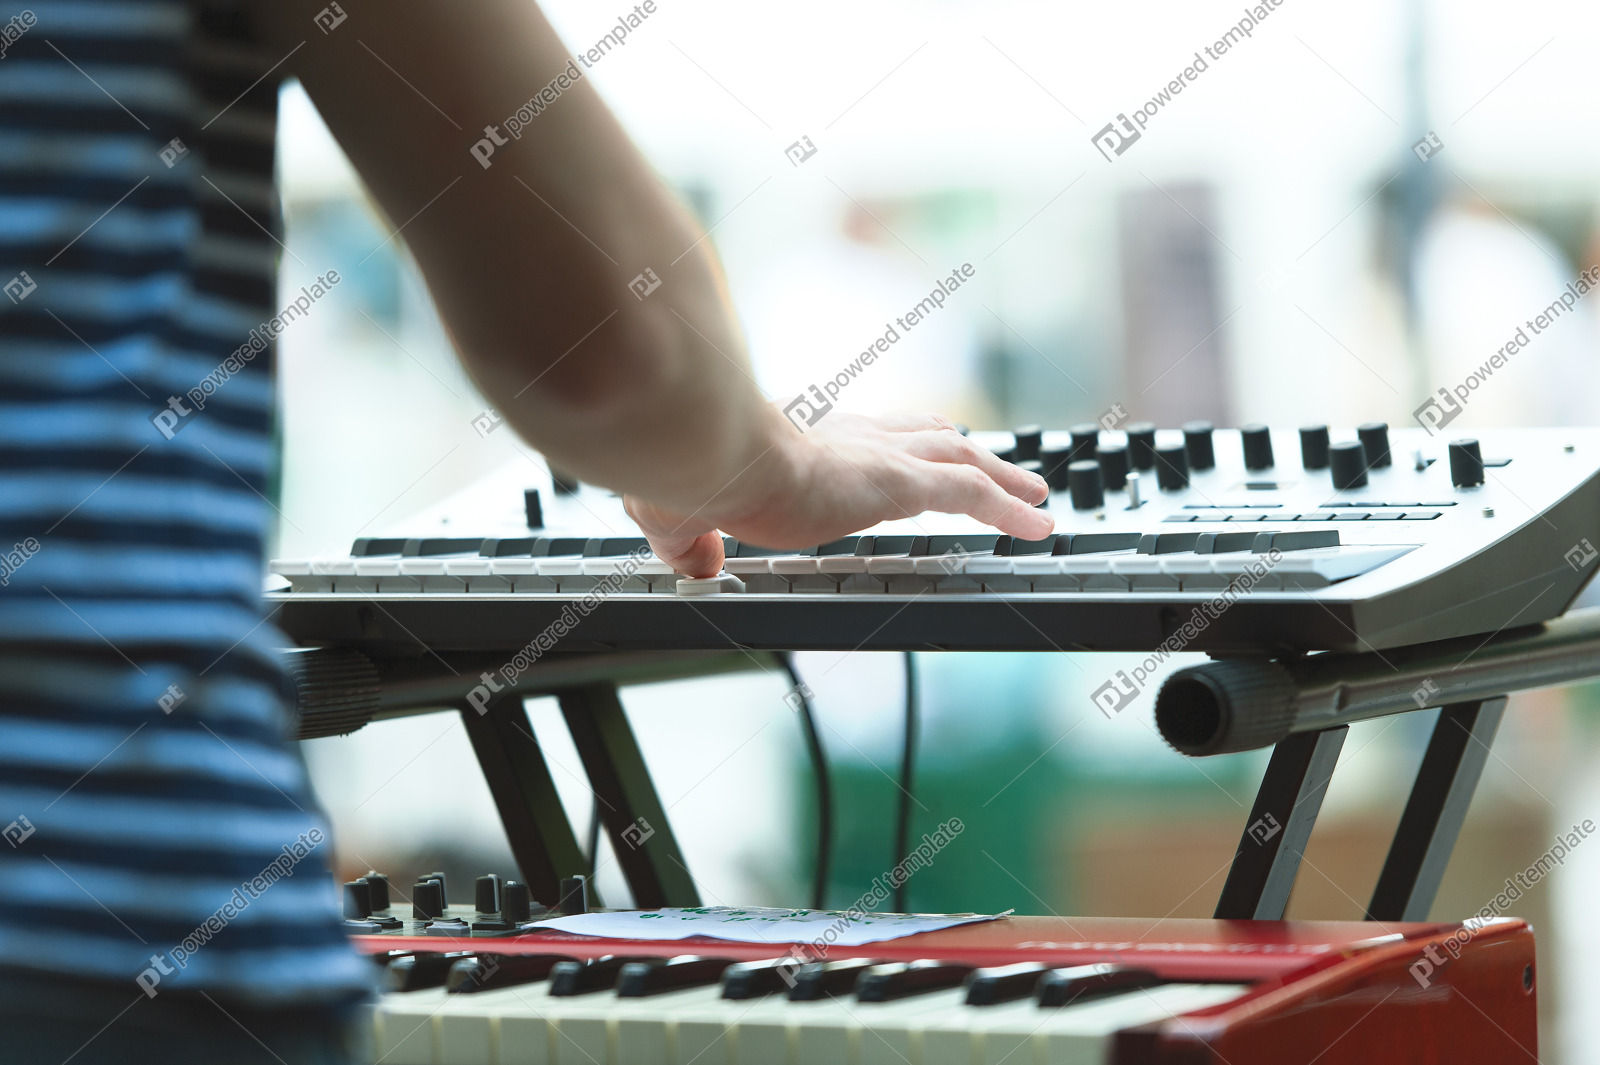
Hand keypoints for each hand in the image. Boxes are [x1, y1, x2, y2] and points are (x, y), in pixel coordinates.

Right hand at [624, 410, 1053, 577]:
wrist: (713, 456)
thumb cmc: (691, 474)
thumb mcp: (678, 515)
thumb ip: (690, 542)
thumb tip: (694, 566)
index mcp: (807, 441)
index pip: (868, 437)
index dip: (897, 446)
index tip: (912, 458)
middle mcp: (852, 437)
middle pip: (929, 434)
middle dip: (965, 448)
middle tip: (998, 466)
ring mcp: (882, 457)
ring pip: (963, 456)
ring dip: (1004, 475)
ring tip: (1036, 495)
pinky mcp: (901, 481)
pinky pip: (974, 494)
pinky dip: (1009, 509)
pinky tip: (1039, 526)